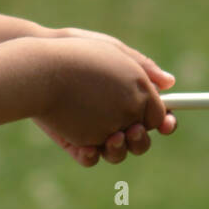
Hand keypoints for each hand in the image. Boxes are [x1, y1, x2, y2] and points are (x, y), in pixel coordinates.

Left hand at [34, 29, 178, 165]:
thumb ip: (142, 67)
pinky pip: (89, 157)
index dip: (165, 120)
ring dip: (120, 149)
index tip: (168, 122)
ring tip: (112, 138)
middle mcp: (114, 117)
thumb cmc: (77, 50)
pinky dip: (91, 155)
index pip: (155, 114)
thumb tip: (169, 82)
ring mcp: (94, 131)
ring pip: (117, 152)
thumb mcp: (112, 52)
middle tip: (134, 130)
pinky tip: (87, 146)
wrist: (38, 63)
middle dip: (142, 139)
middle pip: (140, 139)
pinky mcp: (73, 141)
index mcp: (128, 95)